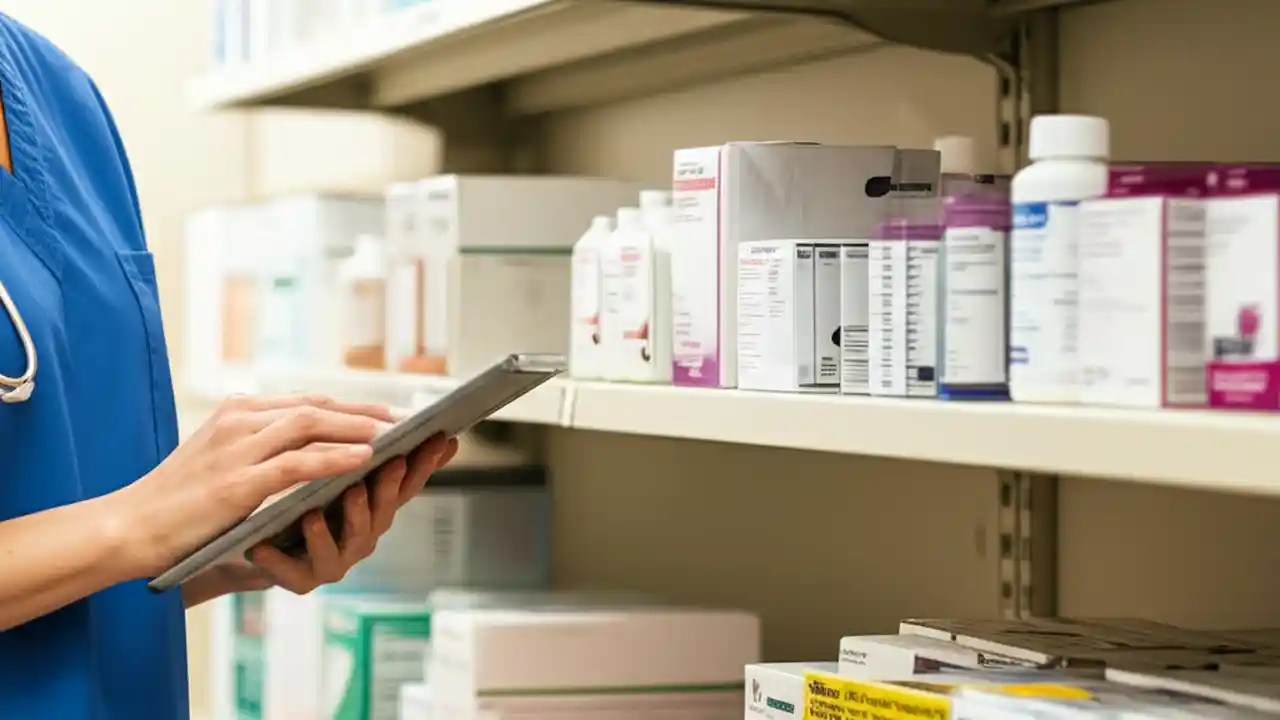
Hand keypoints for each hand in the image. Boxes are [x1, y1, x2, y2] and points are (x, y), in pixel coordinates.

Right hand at [114, 394, 392, 578]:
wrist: (127, 527)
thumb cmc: (177, 500)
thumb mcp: (221, 458)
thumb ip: (260, 443)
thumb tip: (310, 439)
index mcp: (236, 411)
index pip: (305, 400)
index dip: (350, 405)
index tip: (385, 412)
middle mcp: (238, 420)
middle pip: (316, 406)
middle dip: (364, 412)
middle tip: (403, 421)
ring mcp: (237, 449)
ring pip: (311, 425)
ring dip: (358, 428)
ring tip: (394, 436)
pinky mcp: (237, 482)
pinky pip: (298, 463)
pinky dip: (336, 457)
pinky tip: (365, 458)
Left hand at [244, 434, 457, 593]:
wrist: (249, 546)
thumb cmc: (293, 504)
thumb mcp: (325, 470)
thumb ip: (350, 448)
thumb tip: (389, 409)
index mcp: (370, 507)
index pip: (404, 482)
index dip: (425, 463)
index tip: (443, 439)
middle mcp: (358, 535)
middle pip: (381, 514)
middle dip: (388, 488)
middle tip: (392, 463)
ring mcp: (331, 559)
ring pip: (342, 547)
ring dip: (336, 526)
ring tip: (318, 510)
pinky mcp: (296, 579)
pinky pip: (291, 573)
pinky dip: (278, 559)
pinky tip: (262, 546)